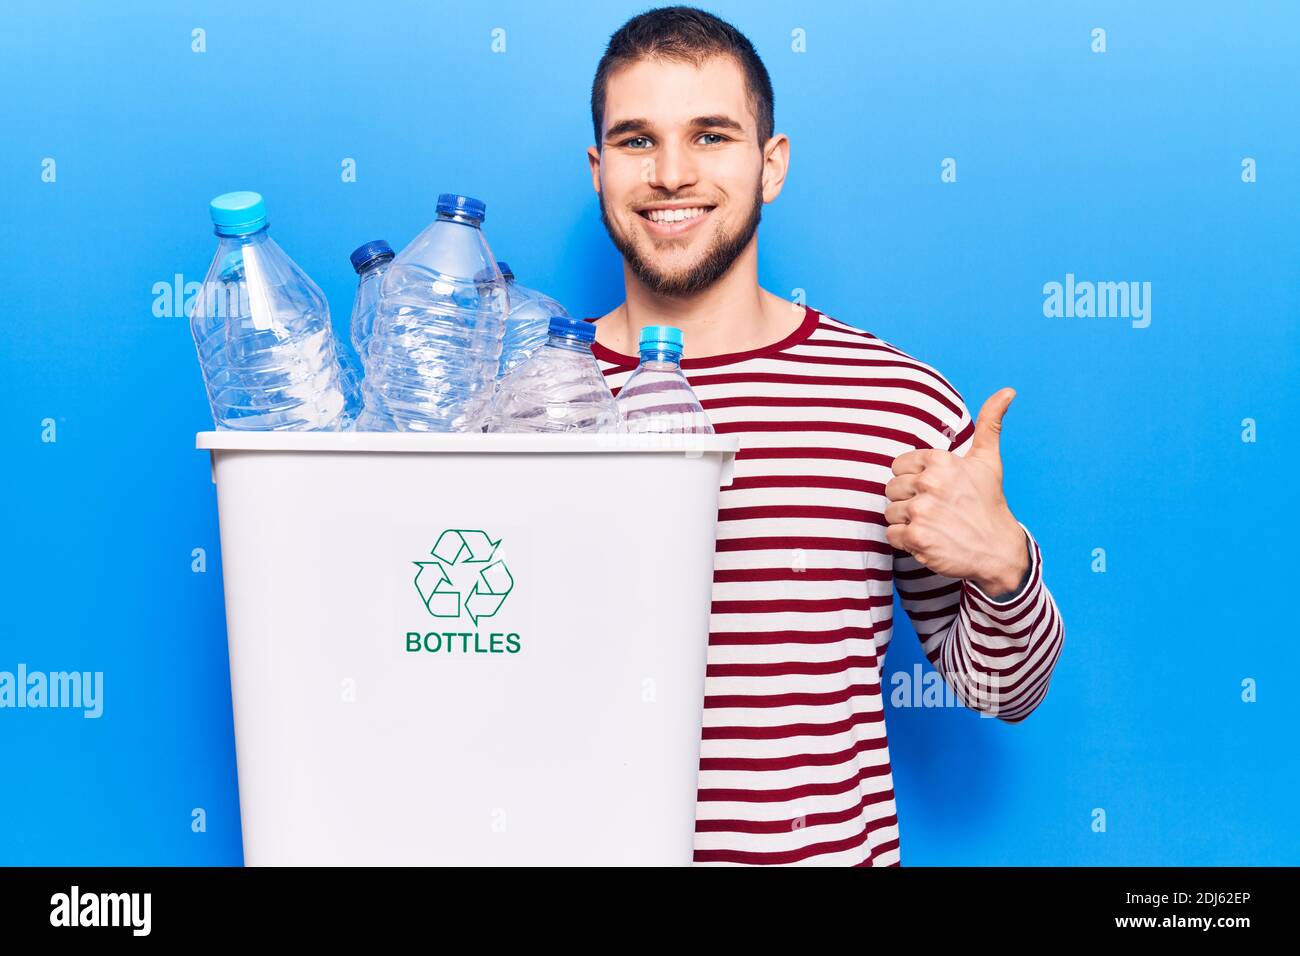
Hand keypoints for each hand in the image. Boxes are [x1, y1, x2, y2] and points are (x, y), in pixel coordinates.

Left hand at [884, 388, 1029, 597]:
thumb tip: (1008, 391)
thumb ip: (990, 422)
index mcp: (940, 460)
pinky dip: (905, 541)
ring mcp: (921, 511)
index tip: (935, 491)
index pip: (898, 466)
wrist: (998, 550)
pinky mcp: (916, 537)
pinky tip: (929, 539)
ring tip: (933, 524)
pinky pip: (891, 534)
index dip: (913, 480)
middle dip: (909, 501)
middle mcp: (929, 482)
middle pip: (891, 489)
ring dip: (906, 522)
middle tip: (936, 510)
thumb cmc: (988, 502)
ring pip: (889, 512)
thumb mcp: (988, 460)